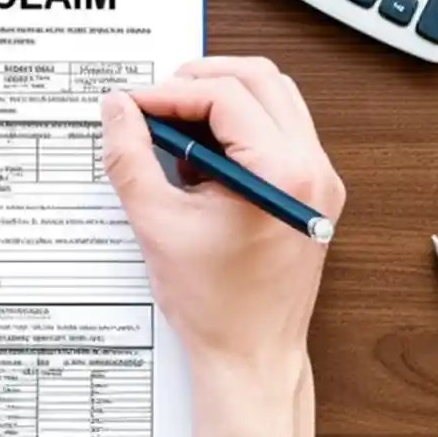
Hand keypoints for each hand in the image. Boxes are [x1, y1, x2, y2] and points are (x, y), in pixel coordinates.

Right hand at [99, 57, 344, 436]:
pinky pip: (279, 131)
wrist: (251, 356)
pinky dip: (237, 126)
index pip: (225, 96)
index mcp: (282, 173)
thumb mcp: (157, 224)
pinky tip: (199, 156)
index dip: (170, 92)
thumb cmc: (217, 307)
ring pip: (274, 98)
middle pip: (260, 79)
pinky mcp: (311, 192)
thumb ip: (131, 158)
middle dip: (199, 81)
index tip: (133, 106)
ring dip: (221, 99)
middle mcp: (312, 169)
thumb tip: (119, 111)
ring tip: (174, 127)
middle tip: (153, 102)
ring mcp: (318, 180)